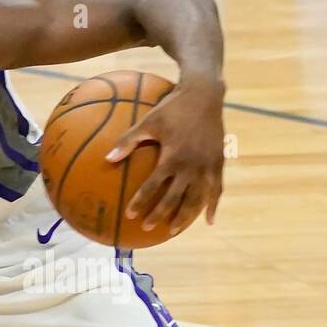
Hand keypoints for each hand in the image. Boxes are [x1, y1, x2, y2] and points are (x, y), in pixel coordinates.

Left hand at [107, 76, 224, 233]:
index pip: (154, 186)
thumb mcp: (148, 121)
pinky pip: (217, 190)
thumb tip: (107, 158)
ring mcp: (207, 166)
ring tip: (174, 230)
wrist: (204, 95)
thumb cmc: (172, 107)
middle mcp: (191, 165)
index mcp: (172, 157)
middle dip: (161, 214)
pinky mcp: (219, 164)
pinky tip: (209, 221)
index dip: (142, 201)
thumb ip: (127, 141)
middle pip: (175, 198)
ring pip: (197, 199)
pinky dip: (213, 206)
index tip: (131, 215)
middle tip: (147, 227)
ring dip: (185, 216)